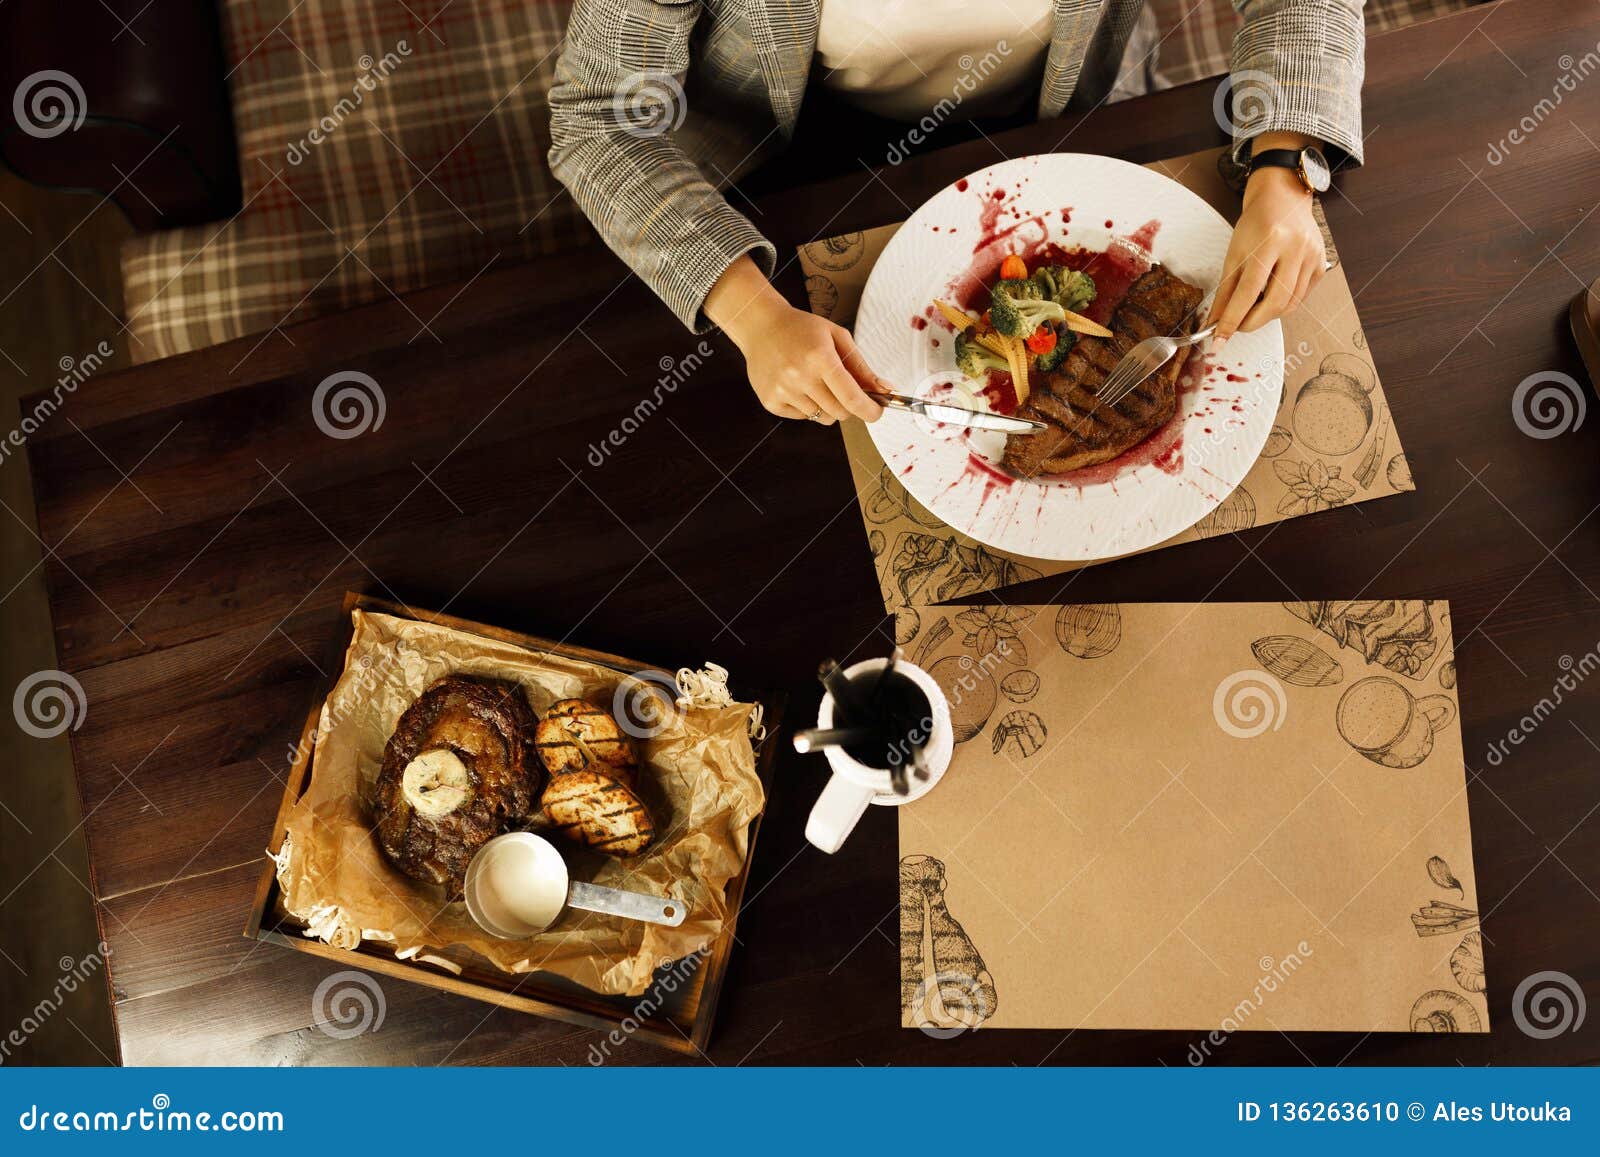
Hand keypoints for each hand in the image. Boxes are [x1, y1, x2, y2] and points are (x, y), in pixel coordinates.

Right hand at [705, 256, 883, 423]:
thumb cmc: (802, 329)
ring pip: (822, 418)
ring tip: (816, 383)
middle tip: (843, 389)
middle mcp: (800, 376)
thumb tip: (885, 390)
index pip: (852, 398)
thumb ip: (862, 367)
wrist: (761, 326)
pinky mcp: (771, 401)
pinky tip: (799, 386)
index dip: (870, 410)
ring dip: (828, 406)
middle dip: (849, 406)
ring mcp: (783, 391)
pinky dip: (807, 407)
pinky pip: (803, 417)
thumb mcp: (837, 337)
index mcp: (820, 357)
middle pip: (839, 413)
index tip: (877, 412)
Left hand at [1206, 159, 1326, 346]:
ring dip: (1268, 315)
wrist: (1282, 199)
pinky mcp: (1321, 264)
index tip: (1220, 339)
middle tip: (1238, 327)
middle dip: (1253, 322)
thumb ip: (1226, 290)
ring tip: (1253, 310)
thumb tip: (1216, 321)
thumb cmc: (1256, 224)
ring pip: (1290, 304)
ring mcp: (1312, 256)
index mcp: (1269, 242)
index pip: (1248, 291)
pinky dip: (1284, 304)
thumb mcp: (1234, 253)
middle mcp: (1294, 248)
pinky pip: (1301, 296)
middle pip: (1275, 302)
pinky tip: (1272, 296)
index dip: (1232, 319)